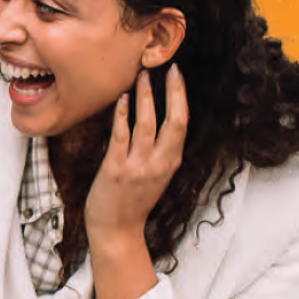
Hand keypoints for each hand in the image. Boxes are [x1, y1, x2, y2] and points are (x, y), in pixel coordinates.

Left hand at [83, 66, 187, 298]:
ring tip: (142, 76)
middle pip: (173, 121)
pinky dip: (122, 115)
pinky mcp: (116, 170)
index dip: (181, 97)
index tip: (177, 75)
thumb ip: (160, 151)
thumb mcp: (155, 175)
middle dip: (173, 92)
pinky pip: (120, 137)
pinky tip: (122, 99)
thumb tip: (158, 120)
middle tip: (169, 67)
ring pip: (146, 125)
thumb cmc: (132, 200)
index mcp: (170, 163)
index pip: (182, 124)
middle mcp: (159, 164)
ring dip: (145, 98)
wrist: (116, 230)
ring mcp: (138, 167)